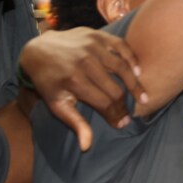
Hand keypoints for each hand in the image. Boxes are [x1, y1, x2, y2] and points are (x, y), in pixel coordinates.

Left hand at [20, 27, 146, 146]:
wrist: (39, 51)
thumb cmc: (49, 82)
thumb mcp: (57, 104)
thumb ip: (75, 123)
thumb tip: (87, 146)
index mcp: (73, 81)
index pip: (104, 103)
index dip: (115, 116)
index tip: (122, 124)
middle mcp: (84, 62)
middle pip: (114, 89)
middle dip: (124, 105)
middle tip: (130, 115)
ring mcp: (92, 46)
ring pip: (122, 67)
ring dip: (135, 84)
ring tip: (143, 98)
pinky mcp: (97, 35)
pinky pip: (121, 46)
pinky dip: (132, 58)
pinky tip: (138, 71)